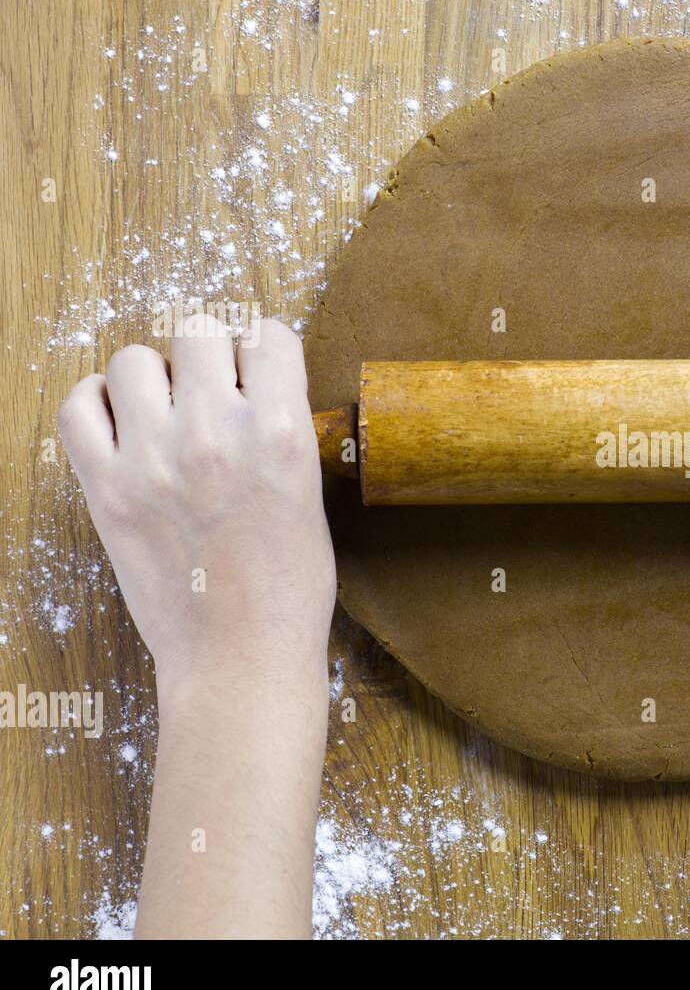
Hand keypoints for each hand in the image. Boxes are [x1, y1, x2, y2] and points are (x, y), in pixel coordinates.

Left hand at [58, 316, 334, 716]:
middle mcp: (216, 431)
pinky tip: (120, 425)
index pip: (268, 336)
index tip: (256, 370)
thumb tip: (251, 390)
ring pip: (135, 359)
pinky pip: (79, 405)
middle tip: (209, 392)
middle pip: (199, 332)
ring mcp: (154, 457)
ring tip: (163, 412)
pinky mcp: (106, 488)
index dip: (262, 350)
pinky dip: (96, 404)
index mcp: (281, 432)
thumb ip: (280, 433)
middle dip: (208, 357)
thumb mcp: (310, 494)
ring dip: (152, 378)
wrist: (241, 657)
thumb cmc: (288, 587)